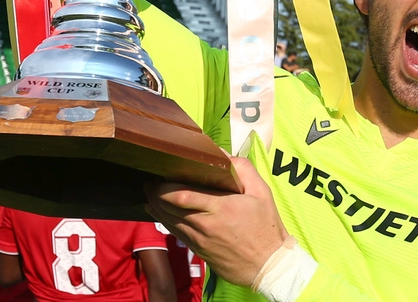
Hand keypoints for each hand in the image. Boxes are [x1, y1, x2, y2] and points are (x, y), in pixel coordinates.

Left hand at [145, 156, 288, 287]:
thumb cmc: (266, 226)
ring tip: (150, 195)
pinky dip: (165, 222)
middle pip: (169, 208)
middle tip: (150, 183)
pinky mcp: (199, 251)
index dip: (165, 187)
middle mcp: (205, 224)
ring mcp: (199, 240)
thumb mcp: (261, 191)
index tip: (159, 176)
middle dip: (156, 195)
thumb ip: (242, 169)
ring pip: (169, 222)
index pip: (182, 195)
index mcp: (219, 207)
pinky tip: (159, 214)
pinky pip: (176, 234)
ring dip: (156, 208)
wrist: (268, 265)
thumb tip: (222, 154)